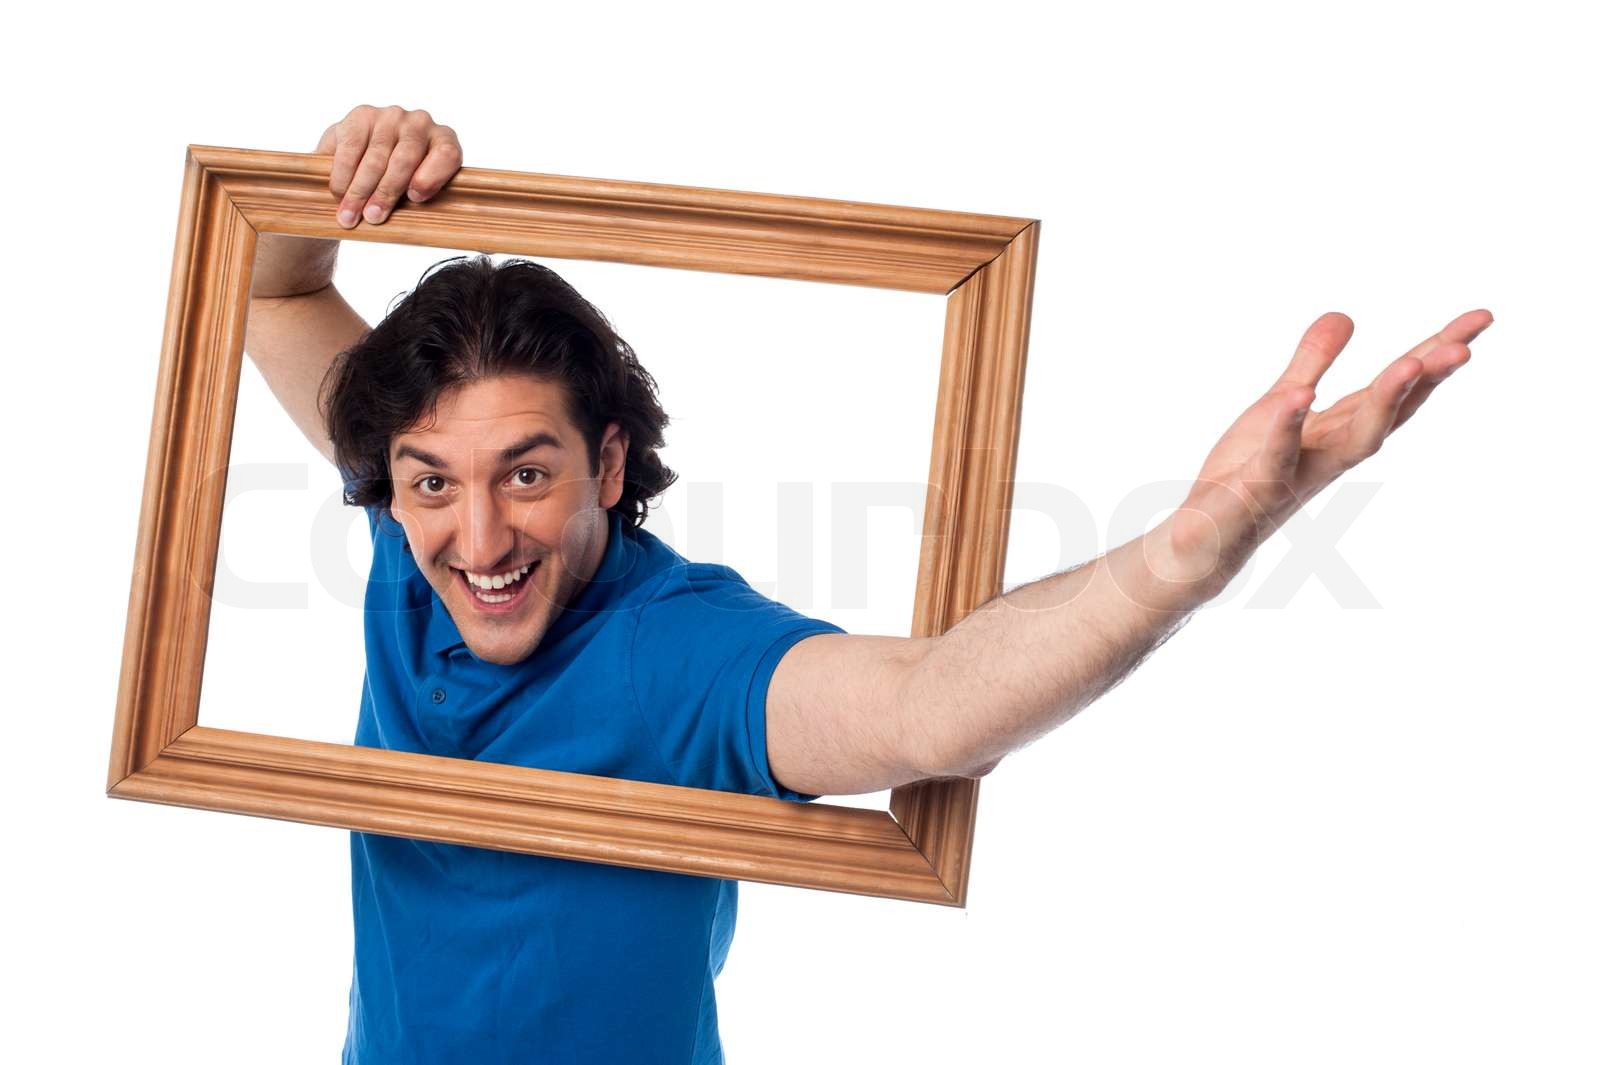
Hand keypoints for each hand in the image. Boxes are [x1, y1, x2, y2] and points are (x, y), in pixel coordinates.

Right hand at [313, 104, 462, 227]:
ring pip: (375, 158)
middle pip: (404, 160)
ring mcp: (391, 116)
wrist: (366, 160)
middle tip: (372, 217)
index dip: (431, 177)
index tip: (414, 199)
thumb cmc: (400, 184)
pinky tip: (338, 193)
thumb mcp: (416, 194)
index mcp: (445, 141)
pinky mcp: (361, 116)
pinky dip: (343, 176)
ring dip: (360, 191)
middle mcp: (421, 122)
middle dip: (385, 193)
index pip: (447, 155)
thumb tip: (416, 225)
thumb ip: (419, 201)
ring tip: (349, 216)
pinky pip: (351, 149)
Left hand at [1160, 309, 1492, 595]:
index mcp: (1340, 427)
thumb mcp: (1281, 404)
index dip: (1437, 351)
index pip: (1399, 387)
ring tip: (1409, 364)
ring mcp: (1301, 474)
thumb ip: (1311, 364)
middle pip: (1391, 414)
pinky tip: (1296, 399)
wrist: (1209, 537)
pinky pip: (1276, 459)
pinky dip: (1286, 430)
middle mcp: (1332, 452)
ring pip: (1353, 442)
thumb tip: (1345, 314)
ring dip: (1383, 404)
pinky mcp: (1259, 490)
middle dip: (1427, 381)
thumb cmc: (1249, 470)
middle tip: (1463, 348)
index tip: (1481, 318)